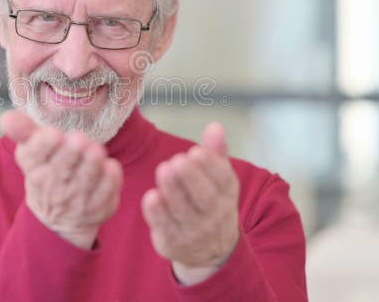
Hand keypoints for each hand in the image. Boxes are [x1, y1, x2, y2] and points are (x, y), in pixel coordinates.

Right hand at [0, 110, 122, 248]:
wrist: (58, 218)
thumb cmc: (47, 171)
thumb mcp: (31, 152)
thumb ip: (23, 131)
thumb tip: (5, 117)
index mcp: (34, 169)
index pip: (35, 156)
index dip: (44, 145)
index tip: (53, 134)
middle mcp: (53, 187)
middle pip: (62, 168)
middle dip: (71, 153)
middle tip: (79, 139)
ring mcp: (77, 200)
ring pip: (85, 181)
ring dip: (91, 166)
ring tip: (95, 151)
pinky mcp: (99, 207)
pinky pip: (105, 193)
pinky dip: (110, 180)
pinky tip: (111, 166)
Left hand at [141, 122, 239, 284]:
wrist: (210, 251)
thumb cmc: (212, 204)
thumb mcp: (219, 180)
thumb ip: (216, 153)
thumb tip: (215, 126)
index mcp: (227, 195)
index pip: (223, 181)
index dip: (210, 166)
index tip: (196, 151)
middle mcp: (213, 215)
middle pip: (205, 198)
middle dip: (191, 178)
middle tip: (177, 160)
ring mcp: (193, 231)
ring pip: (183, 211)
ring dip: (173, 191)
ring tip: (163, 169)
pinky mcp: (172, 242)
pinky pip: (165, 227)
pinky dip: (157, 213)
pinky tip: (151, 196)